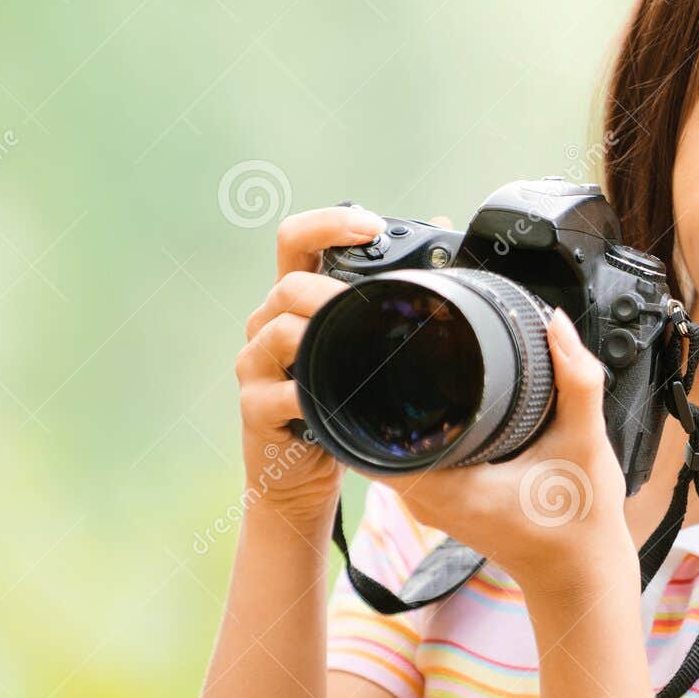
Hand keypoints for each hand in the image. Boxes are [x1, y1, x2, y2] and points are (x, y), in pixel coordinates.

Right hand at [235, 204, 386, 526]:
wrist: (301, 474)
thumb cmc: (340, 402)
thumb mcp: (365, 344)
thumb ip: (390, 295)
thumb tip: (444, 230)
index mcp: (295, 300)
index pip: (296, 240)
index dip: (329, 224)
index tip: (372, 227)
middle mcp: (267, 323)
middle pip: (289, 283)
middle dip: (333, 290)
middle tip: (374, 306)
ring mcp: (255, 364)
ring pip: (280, 331)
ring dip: (322, 338)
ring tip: (357, 353)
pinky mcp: (254, 407)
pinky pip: (281, 393)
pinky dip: (311, 397)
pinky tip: (336, 404)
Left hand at [369, 307, 633, 601]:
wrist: (582, 575)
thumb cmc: (582, 524)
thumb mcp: (586, 444)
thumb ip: (576, 380)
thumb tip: (554, 322)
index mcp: (447, 488)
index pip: (371, 433)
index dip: (368, 386)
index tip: (381, 348)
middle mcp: (427, 499)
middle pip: (374, 432)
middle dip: (383, 386)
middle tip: (400, 339)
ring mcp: (433, 503)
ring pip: (392, 444)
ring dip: (399, 408)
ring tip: (415, 361)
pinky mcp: (445, 500)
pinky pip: (414, 455)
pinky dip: (422, 428)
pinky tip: (442, 401)